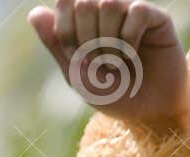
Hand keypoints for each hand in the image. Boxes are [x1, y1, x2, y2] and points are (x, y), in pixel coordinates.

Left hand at [28, 2, 189, 133]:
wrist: (147, 112)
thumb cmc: (112, 94)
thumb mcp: (78, 74)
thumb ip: (56, 43)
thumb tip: (34, 13)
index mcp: (85, 18)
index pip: (65, 2)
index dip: (66, 32)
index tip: (77, 57)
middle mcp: (107, 8)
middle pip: (85, 2)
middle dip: (87, 40)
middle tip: (100, 65)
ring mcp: (131, 9)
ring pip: (110, 3)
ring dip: (109, 42)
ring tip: (118, 63)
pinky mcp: (155, 16)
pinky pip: (136, 12)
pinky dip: (130, 40)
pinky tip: (134, 55)